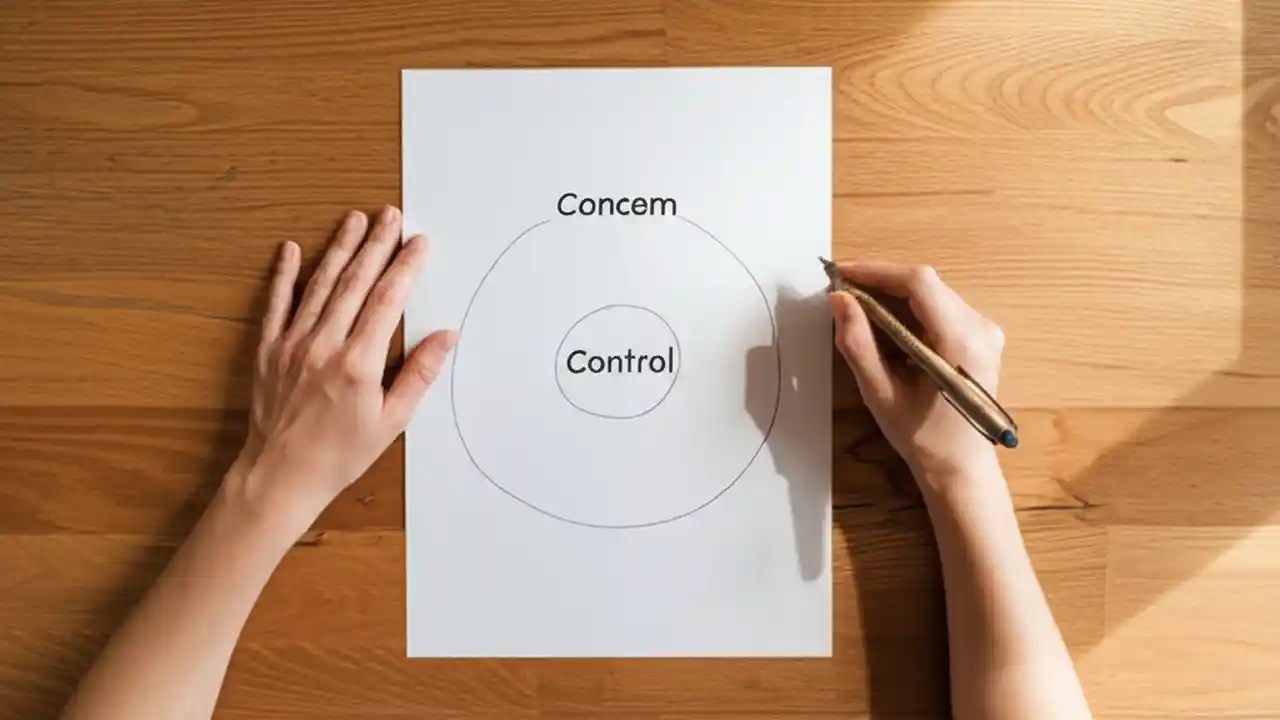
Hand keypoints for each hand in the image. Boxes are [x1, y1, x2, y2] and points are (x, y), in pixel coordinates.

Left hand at [230, 206, 455, 521]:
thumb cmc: (340, 455)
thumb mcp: (391, 421)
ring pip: (320, 285)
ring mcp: (293, 344)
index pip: (387, 301)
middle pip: (355, 282)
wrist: (280, 476)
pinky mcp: (269, 350)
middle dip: (376, 245)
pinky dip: (285, 275)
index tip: (419, 243)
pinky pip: (277, 304)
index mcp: (359, 363)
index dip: (405, 267)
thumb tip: (445, 336)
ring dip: (339, 248)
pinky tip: (292, 249)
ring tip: (354, 219)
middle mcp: (324, 345)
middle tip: (390, 215)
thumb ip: (418, 374)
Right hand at [828, 262, 1004, 491]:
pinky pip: (939, 307)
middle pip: (925, 284)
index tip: (840, 273)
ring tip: (856, 307)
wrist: (960, 467)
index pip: (918, 282)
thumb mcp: (881, 393)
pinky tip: (883, 322)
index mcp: (962, 341)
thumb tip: (838, 299)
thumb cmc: (922, 437)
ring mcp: (985, 330)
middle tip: (841, 291)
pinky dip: (907, 308)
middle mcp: (981, 327)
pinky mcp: (980, 336)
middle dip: (879, 281)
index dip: (876, 271)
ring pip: (931, 293)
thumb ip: (858, 343)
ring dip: (891, 294)